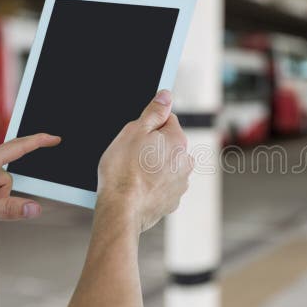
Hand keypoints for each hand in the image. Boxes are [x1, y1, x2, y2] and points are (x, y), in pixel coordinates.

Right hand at [96, 89, 192, 232]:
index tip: (137, 136)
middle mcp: (185, 162)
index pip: (168, 120)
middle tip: (131, 156)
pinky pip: (163, 186)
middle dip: (153, 147)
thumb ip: (153, 112)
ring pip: (166, 166)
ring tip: (133, 174)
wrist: (120, 210)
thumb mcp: (133, 132)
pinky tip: (137, 188)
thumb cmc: (122, 171)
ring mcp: (181, 184)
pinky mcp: (172, 201)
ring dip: (154, 167)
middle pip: (168, 144)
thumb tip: (166, 96)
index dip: (149, 125)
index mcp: (178, 141)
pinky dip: (153, 185)